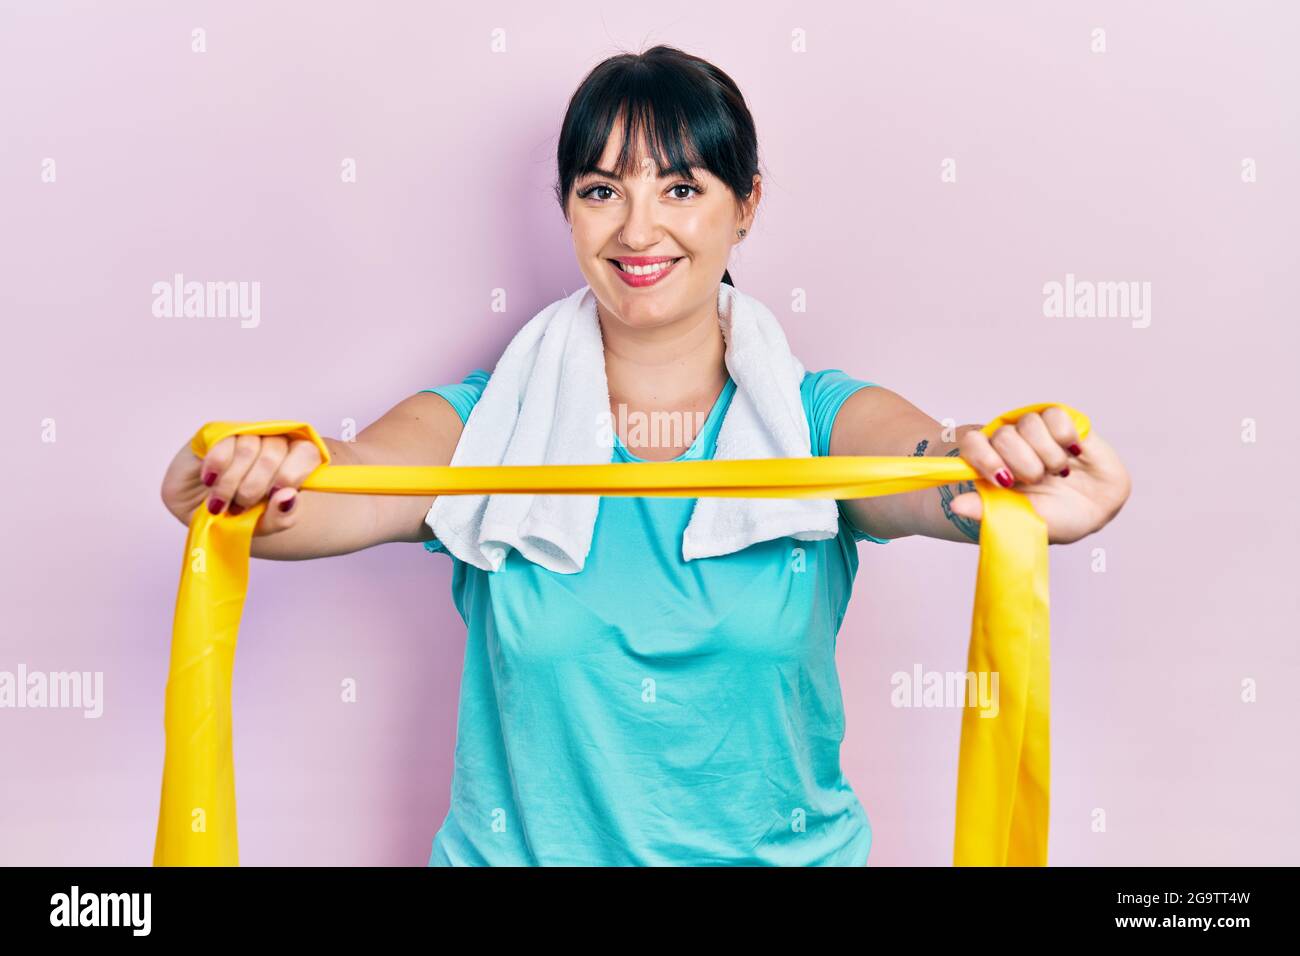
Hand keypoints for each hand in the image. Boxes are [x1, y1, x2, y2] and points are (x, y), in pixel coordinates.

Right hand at [159, 433, 323, 536]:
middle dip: (256, 486)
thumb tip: (289, 496)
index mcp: (292, 462)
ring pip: (249, 449)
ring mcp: (246, 434)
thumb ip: (282, 516)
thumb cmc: (235, 515)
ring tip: (220, 502)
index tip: (274, 495)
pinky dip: (217, 468)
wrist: (195, 513)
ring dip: (232, 483)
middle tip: (240, 506)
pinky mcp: (218, 432)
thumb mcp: (262, 525)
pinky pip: (223, 444)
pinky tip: (209, 480)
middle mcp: (272, 442)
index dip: (292, 473)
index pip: (308, 453)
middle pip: (276, 451)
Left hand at [947, 407, 1130, 544]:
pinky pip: (1055, 415)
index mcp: (993, 465)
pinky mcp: (1060, 422)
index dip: (985, 458)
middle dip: (1024, 463)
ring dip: (1048, 454)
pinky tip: (1073, 453)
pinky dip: (1065, 437)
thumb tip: (955, 505)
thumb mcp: (1020, 519)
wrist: (1096, 511)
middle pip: (1003, 436)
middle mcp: (1011, 444)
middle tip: (1038, 480)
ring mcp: (1035, 431)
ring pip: (1029, 424)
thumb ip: (986, 510)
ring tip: (1058, 471)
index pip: (972, 444)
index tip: (1005, 479)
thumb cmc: (1056, 517)